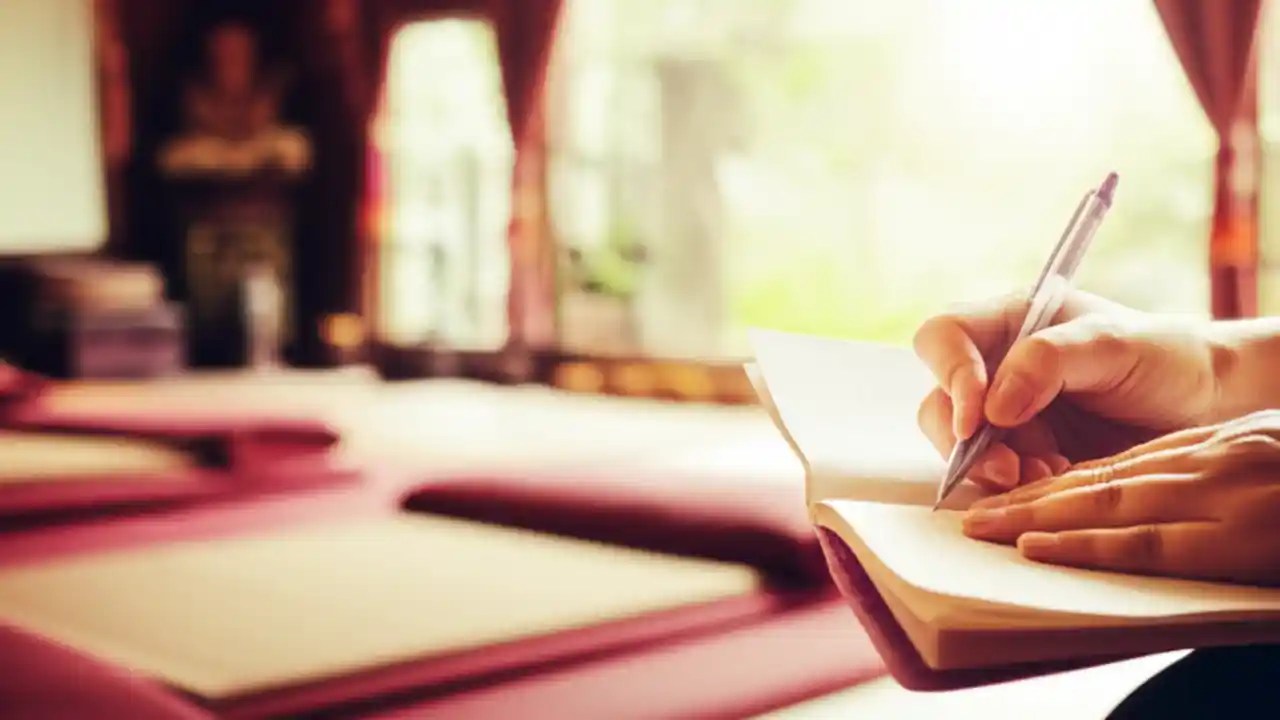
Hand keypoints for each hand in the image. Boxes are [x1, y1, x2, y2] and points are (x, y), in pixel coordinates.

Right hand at [913, 290, 1218, 490]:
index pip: (944, 338)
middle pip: (939, 404)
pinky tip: (1058, 483)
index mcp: (1008, 323)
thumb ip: (1048, 361)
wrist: (1207, 406)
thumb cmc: (1165, 357)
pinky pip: (997, 480)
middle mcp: (995, 369)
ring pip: (962, 450)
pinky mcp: (1023, 457)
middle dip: (966, 444)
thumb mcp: (1114, 344)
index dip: (949, 376)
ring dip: (996, 471)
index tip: (975, 419)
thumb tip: (991, 407)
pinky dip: (1019, 491)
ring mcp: (1007, 417)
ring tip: (1048, 476)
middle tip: (1008, 470)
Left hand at [961, 410, 1279, 585]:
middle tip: (974, 513)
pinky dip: (1082, 543)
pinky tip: (1032, 547)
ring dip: (1036, 514)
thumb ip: (1223, 469)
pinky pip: (1141, 540)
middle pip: (1100, 477)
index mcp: (1219, 444)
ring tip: (981, 526)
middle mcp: (1208, 461)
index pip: (1123, 462)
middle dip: (1032, 494)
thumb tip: (1172, 493)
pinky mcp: (1233, 536)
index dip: (1063, 479)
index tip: (1017, 493)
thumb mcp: (1274, 455)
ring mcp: (1219, 493)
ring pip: (1104, 501)